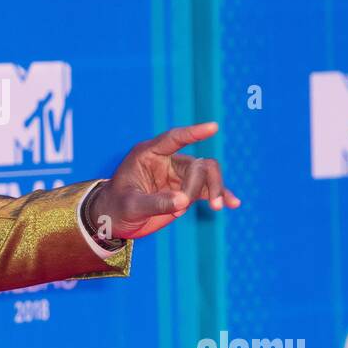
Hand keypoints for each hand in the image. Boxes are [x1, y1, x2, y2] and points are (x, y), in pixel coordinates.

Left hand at [89, 121, 240, 240]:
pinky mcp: (185, 191)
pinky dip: (220, 195)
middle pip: (196, 164)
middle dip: (199, 184)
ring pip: (206, 175)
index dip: (193, 133)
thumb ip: (156, 203)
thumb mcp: (131, 205)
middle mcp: (166, 161)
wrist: (113, 220)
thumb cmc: (116, 207)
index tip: (213, 127)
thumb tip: (185, 201)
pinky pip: (207, 190)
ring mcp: (177, 176)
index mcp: (148, 154)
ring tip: (218, 207)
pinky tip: (233, 203)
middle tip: (186, 205)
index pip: (173, 138)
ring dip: (216, 189)